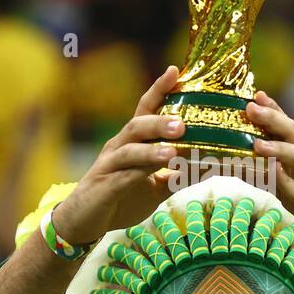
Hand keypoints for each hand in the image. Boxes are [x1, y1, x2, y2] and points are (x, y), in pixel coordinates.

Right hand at [50, 67, 183, 245]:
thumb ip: (178, 174)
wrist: (82, 222)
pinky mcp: (103, 187)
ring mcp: (109, 166)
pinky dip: (140, 175)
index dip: (158, 90)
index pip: (145, 110)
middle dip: (159, 121)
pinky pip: (123, 178)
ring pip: (129, 151)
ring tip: (173, 149)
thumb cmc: (120, 198)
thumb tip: (210, 166)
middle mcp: (118, 148)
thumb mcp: (155, 187)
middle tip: (182, 123)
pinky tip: (153, 176)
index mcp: (132, 143)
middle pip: (138, 126)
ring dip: (151, 149)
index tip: (174, 72)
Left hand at [247, 91, 293, 248]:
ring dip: (277, 149)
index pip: (287, 128)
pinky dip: (286, 181)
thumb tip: (245, 166)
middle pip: (291, 134)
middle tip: (251, 107)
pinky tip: (274, 172)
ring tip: (257, 144)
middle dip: (271, 119)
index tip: (257, 95)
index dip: (273, 110)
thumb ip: (276, 173)